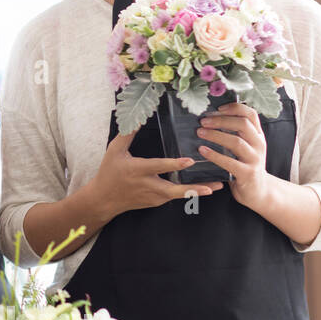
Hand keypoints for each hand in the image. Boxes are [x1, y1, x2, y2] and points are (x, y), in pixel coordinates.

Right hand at [87, 129, 222, 216]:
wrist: (104, 199)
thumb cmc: (109, 172)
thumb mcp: (114, 151)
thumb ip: (126, 134)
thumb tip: (138, 118)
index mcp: (138, 170)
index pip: (158, 167)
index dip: (174, 164)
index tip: (190, 161)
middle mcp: (148, 185)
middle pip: (174, 189)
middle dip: (193, 188)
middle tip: (212, 186)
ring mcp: (153, 196)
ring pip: (178, 195)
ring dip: (197, 191)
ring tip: (216, 187)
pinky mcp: (156, 202)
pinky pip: (175, 196)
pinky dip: (188, 192)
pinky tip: (203, 187)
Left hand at [196, 102, 270, 208]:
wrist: (259, 191)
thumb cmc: (245, 166)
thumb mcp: (245, 147)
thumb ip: (234, 134)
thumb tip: (210, 118)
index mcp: (257, 135)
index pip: (250, 114)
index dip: (234, 108)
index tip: (217, 108)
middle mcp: (259, 145)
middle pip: (243, 124)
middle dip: (221, 120)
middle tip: (202, 121)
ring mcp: (255, 159)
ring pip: (236, 142)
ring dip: (216, 135)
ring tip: (199, 133)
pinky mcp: (248, 174)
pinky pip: (230, 162)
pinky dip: (215, 155)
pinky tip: (202, 150)